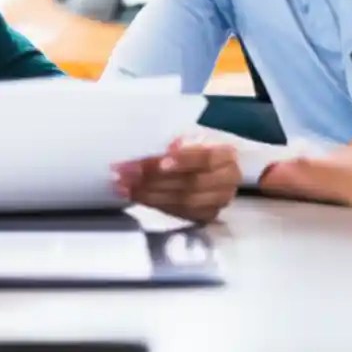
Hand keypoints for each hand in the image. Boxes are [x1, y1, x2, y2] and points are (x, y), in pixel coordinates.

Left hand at [114, 138, 239, 222]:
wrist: (208, 165)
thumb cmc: (194, 145)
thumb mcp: (188, 135)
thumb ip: (178, 140)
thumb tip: (162, 147)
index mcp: (226, 155)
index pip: (205, 159)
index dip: (183, 161)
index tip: (160, 162)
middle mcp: (227, 181)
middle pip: (190, 183)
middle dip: (154, 178)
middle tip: (126, 172)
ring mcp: (217, 202)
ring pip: (182, 201)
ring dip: (149, 193)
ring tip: (124, 185)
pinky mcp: (204, 216)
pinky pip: (177, 212)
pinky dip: (154, 203)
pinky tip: (135, 195)